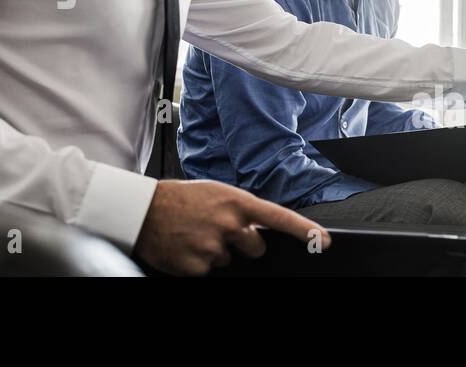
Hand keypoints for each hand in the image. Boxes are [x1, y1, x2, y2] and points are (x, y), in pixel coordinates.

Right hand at [135, 180, 329, 275]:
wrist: (142, 210)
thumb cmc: (180, 199)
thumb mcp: (217, 194)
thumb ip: (242, 210)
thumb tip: (260, 228)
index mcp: (236, 202)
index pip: (280, 218)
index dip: (305, 232)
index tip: (324, 241)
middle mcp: (228, 225)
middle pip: (256, 248)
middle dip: (243, 243)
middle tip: (217, 230)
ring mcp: (213, 248)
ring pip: (230, 260)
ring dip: (217, 251)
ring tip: (195, 234)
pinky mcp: (197, 267)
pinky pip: (209, 271)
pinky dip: (199, 262)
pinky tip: (186, 246)